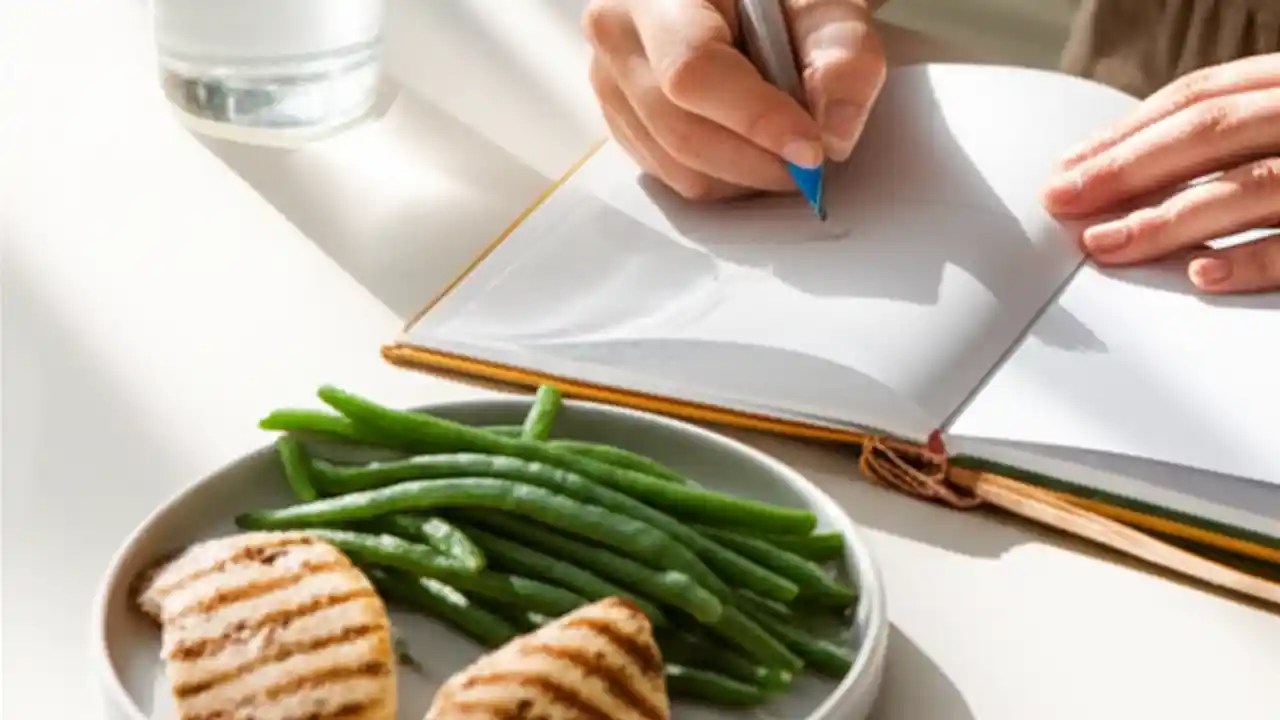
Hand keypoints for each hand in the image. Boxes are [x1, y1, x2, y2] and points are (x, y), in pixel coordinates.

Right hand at [582, 0, 884, 200]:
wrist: (731, 2)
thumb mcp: (823, 2)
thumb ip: (843, 54)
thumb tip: (835, 134)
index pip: (693, 72)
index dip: (756, 120)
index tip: (812, 150)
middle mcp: (616, 35)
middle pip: (681, 130)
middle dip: (757, 162)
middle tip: (811, 166)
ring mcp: (608, 83)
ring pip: (675, 164)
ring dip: (743, 178)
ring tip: (785, 155)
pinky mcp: (619, 120)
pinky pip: (670, 175)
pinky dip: (722, 179)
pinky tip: (752, 151)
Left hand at [1042, 54, 1279, 293]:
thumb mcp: (1276, 120)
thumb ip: (1226, 134)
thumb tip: (1119, 168)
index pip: (1198, 98)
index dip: (1126, 132)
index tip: (1065, 168)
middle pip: (1209, 132)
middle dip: (1125, 167)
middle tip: (1062, 201)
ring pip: (1248, 185)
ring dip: (1166, 218)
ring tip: (1103, 243)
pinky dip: (1250, 259)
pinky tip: (1200, 273)